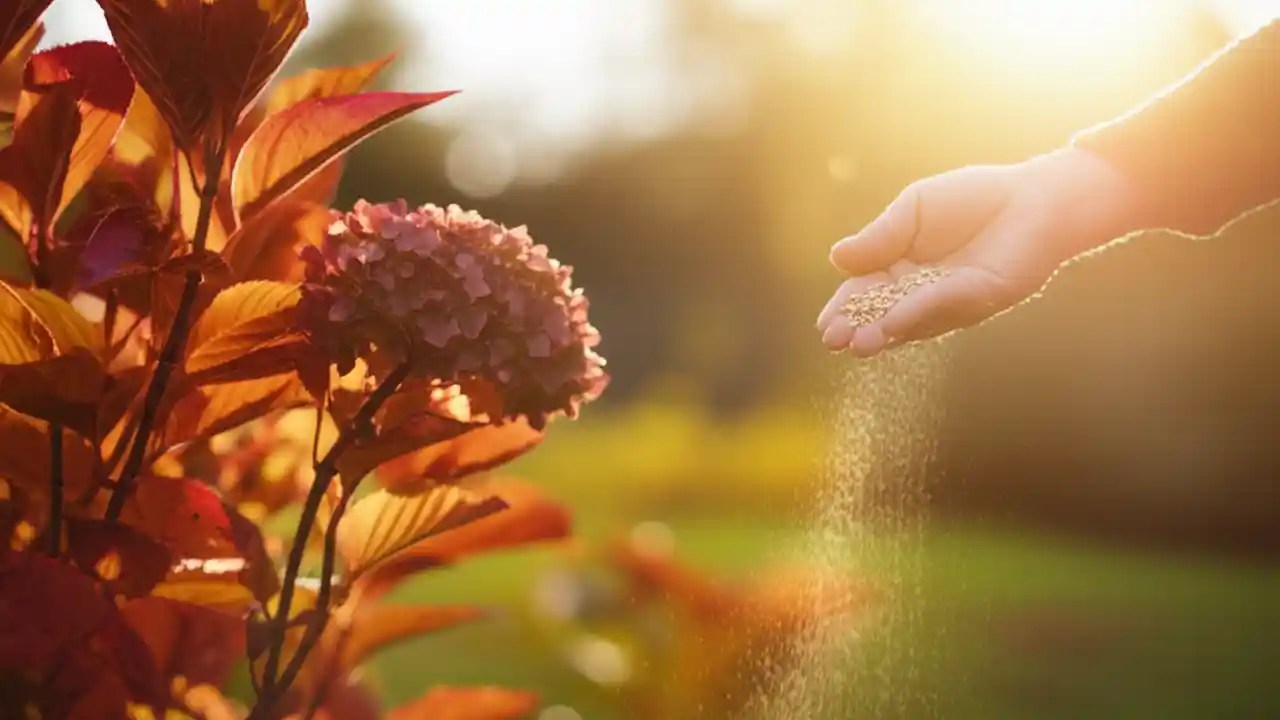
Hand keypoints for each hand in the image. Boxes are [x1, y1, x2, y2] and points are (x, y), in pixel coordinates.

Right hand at [815, 147, 1140, 356]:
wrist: (1034, 194)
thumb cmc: (974, 198)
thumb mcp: (914, 208)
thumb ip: (881, 235)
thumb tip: (836, 258)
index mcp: (903, 271)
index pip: (866, 295)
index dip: (845, 309)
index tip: (823, 325)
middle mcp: (925, 294)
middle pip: (884, 315)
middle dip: (858, 329)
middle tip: (832, 341)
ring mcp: (953, 301)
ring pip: (912, 321)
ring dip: (882, 333)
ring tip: (855, 343)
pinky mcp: (981, 297)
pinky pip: (943, 305)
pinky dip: (915, 314)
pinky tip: (891, 323)